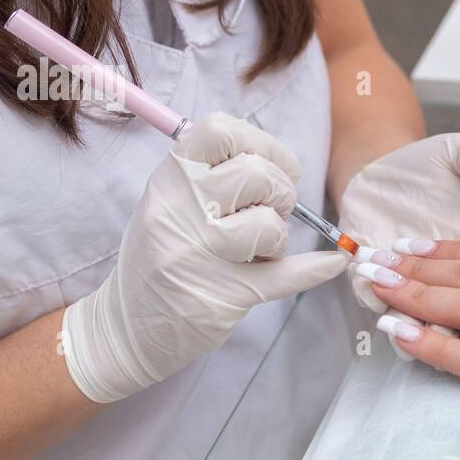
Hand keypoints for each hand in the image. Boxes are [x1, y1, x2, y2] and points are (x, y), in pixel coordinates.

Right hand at [63, 112, 346, 402]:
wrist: (127, 328)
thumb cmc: (160, 256)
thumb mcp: (170, 203)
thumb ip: (212, 175)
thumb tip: (276, 160)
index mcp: (169, 179)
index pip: (221, 130)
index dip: (263, 143)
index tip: (276, 166)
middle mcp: (178, 210)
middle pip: (256, 174)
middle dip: (281, 191)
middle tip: (273, 212)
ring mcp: (198, 255)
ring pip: (269, 224)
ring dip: (279, 237)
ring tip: (261, 250)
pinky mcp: (222, 296)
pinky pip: (287, 275)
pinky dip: (317, 268)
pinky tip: (332, 262)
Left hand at [337, 132, 459, 352]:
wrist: (379, 170)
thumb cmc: (427, 164)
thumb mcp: (456, 151)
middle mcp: (450, 279)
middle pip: (455, 310)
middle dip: (434, 305)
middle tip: (413, 284)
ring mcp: (415, 287)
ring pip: (418, 318)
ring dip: (402, 306)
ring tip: (386, 284)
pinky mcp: (381, 288)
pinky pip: (381, 306)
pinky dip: (374, 299)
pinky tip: (368, 282)